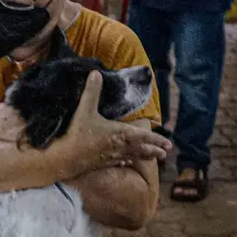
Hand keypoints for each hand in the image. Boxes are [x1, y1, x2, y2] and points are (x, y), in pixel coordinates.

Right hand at [49, 72, 171, 177]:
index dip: (157, 140)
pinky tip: (128, 162)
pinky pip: (120, 161)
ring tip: (154, 158)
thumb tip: (95, 73)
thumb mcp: (85, 110)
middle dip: (155, 150)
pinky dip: (127, 161)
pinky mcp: (104, 163)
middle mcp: (120, 146)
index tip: (169, 143)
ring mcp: (113, 156)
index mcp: (121, 134)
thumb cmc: (79, 134)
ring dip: (145, 157)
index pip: (144, 137)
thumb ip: (92, 92)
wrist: (67, 157)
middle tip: (165, 153)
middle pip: (142, 149)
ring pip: (133, 157)